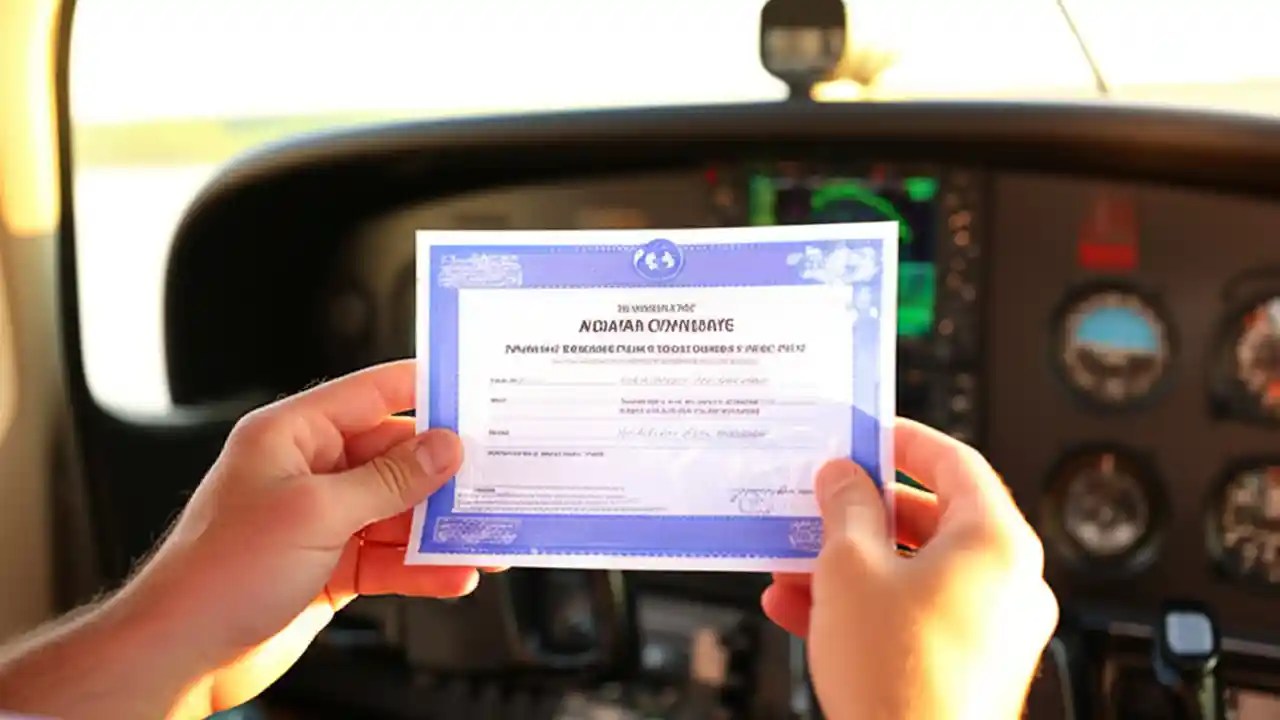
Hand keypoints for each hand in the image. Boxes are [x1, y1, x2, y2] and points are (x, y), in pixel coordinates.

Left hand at [112, 360, 482, 716]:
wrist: (180, 654)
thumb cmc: (218, 572)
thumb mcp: (316, 513)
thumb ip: (387, 480)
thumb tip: (442, 449)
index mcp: (292, 435)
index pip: (370, 395)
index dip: (424, 390)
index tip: (474, 393)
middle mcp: (308, 472)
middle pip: (394, 458)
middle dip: (444, 474)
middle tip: (496, 478)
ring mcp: (321, 522)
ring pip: (399, 513)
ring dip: (442, 528)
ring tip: (487, 536)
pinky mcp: (330, 567)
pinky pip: (390, 559)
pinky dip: (423, 568)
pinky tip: (454, 575)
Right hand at [761, 419, 1057, 719]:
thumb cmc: (899, 676)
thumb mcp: (850, 569)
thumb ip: (846, 508)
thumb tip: (843, 477)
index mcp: (997, 543)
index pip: (958, 463)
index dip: (906, 442)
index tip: (871, 435)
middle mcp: (1010, 583)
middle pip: (933, 521)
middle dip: (862, 514)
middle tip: (821, 502)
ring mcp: (995, 630)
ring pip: (916, 573)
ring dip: (851, 563)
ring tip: (795, 564)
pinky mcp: (971, 668)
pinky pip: (915, 616)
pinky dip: (866, 606)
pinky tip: (803, 609)